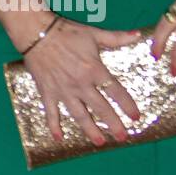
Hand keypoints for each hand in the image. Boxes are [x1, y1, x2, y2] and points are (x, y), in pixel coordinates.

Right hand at [21, 17, 143, 146]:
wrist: (36, 32)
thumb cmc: (66, 32)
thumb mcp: (93, 34)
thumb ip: (116, 37)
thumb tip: (138, 35)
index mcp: (94, 70)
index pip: (116, 91)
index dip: (127, 105)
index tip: (135, 117)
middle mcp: (81, 84)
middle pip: (101, 108)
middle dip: (113, 124)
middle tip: (123, 137)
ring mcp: (63, 91)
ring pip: (79, 115)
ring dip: (90, 130)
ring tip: (100, 142)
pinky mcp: (47, 92)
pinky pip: (51, 112)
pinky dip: (54, 126)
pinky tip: (59, 138)